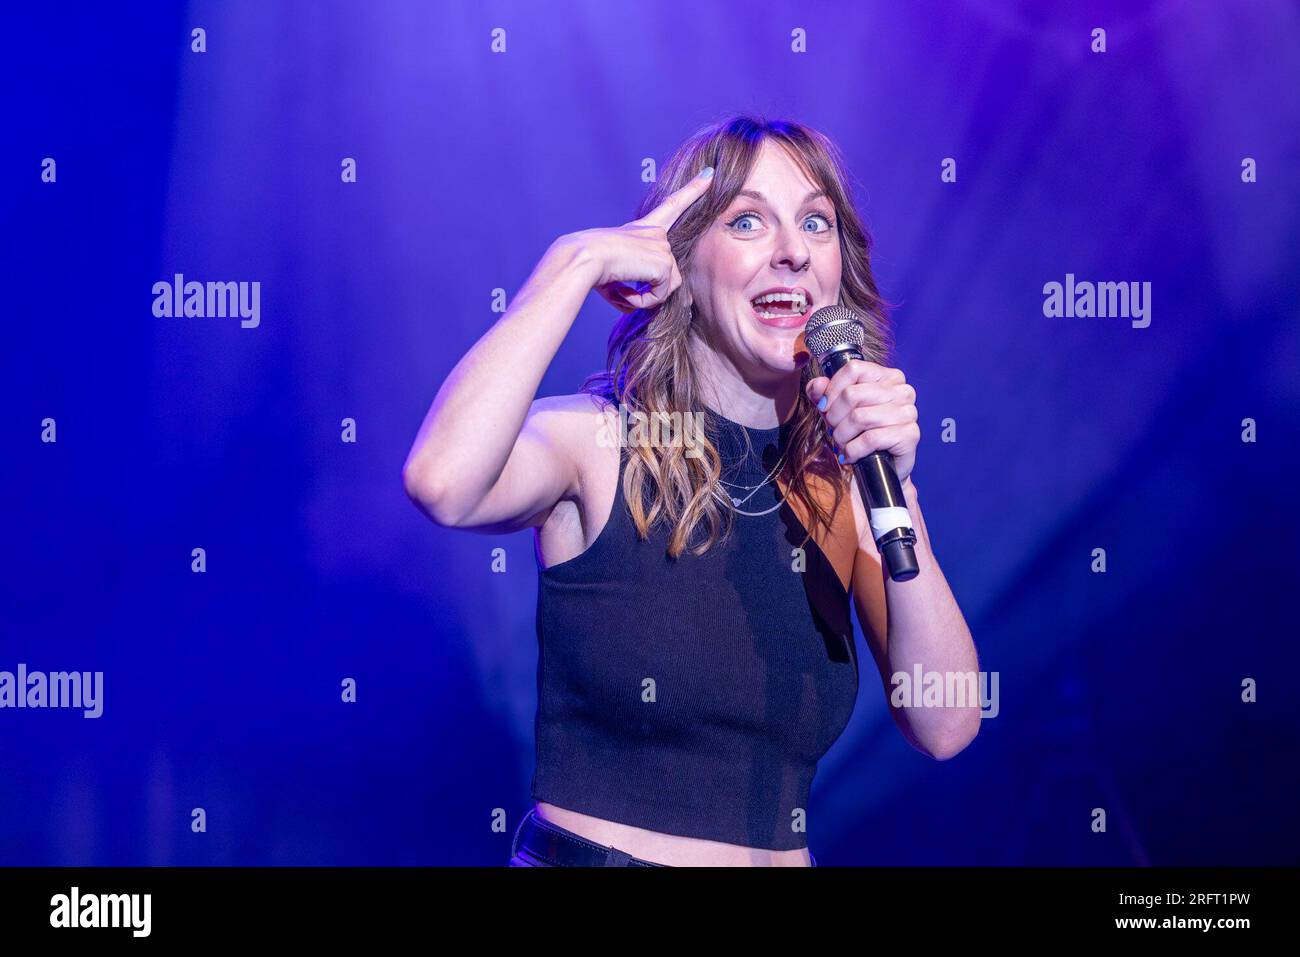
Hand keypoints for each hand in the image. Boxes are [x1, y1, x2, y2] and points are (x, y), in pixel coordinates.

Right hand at [561, 166, 714, 312]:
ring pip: (667, 287)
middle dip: (651, 289)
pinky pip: (660, 296)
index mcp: (642, 227)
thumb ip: (633, 283)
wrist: (583, 258)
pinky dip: (642, 301)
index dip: (693, 189)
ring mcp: (662, 247)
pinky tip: (625, 292)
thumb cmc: (591, 266)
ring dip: (645, 297)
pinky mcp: (664, 264)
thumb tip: (637, 303)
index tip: (710, 173)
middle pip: (669, 273)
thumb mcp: (615, 271)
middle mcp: (656, 233)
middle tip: (622, 290)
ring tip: (621, 290)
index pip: (672, 206)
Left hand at [805, 359, 919, 483]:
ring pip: (859, 417)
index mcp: (888, 376)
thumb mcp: (836, 410)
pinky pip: (871, 439)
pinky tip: (850, 455)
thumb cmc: (859, 434)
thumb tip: (817, 385)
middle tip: (834, 430)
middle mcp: (902, 391)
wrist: (879, 469)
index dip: (832, 389)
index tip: (824, 407)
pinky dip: (853, 450)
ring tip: (841, 444)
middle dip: (834, 417)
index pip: (854, 369)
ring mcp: (908, 412)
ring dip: (842, 435)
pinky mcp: (910, 435)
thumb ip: (823, 393)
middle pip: (853, 394)